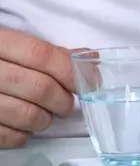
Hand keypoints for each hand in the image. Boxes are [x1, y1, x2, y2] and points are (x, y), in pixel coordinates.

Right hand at [0, 29, 75, 147]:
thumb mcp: (15, 46)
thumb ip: (50, 52)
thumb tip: (90, 59)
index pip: (42, 55)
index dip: (69, 71)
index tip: (86, 83)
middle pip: (39, 87)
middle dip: (62, 100)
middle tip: (67, 105)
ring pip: (26, 115)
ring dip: (45, 119)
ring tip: (47, 116)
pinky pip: (7, 136)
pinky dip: (23, 135)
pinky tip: (25, 127)